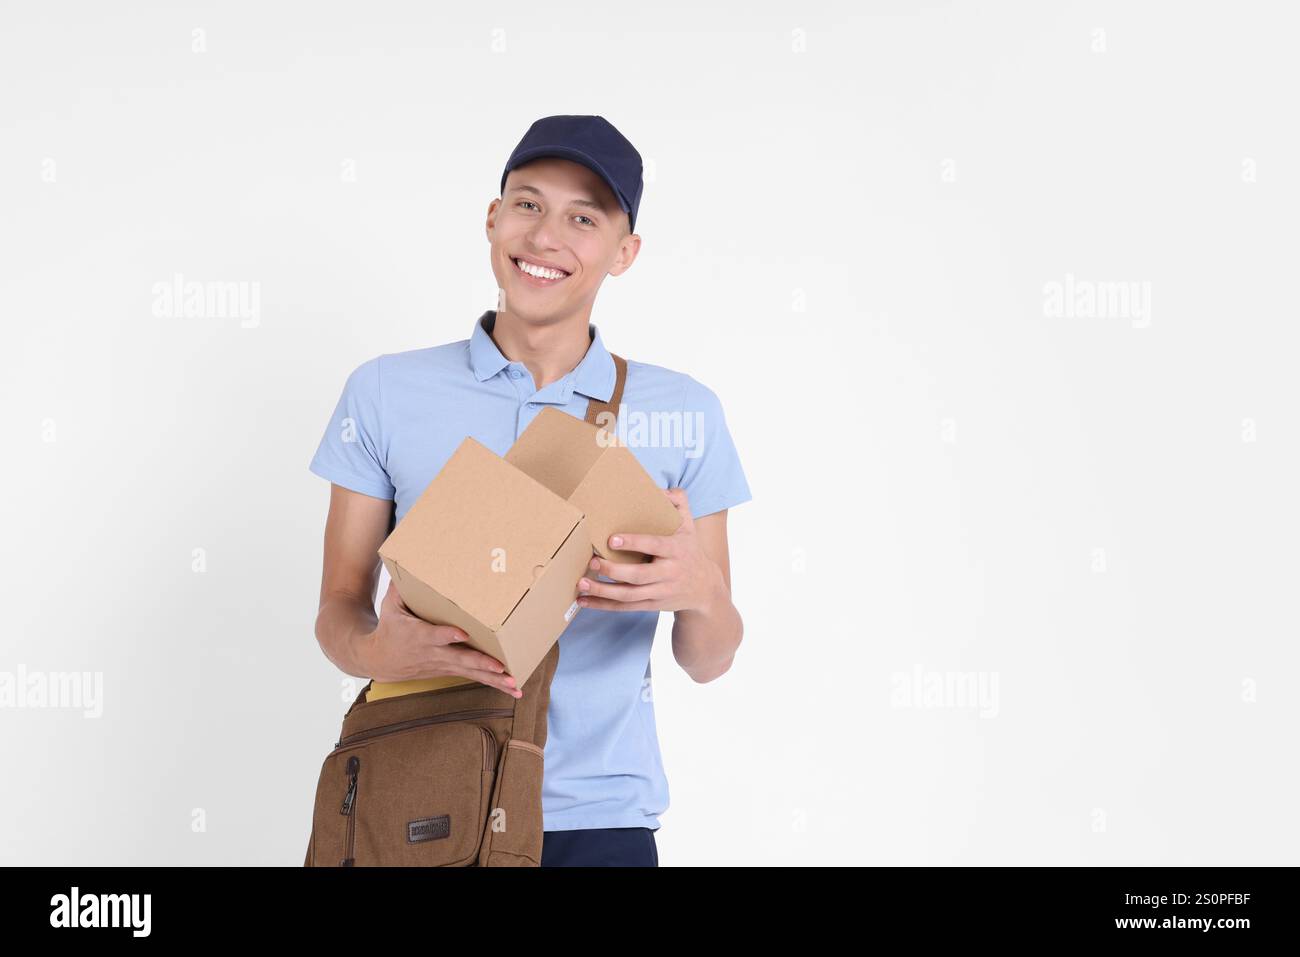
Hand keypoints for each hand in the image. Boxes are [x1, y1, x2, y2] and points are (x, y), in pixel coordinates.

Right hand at [361, 580, 522, 697]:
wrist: (382, 662)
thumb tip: (408, 562)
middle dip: (481, 663)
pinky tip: (514, 689)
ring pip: (472, 673)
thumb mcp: (390, 607)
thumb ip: (400, 588)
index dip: (448, 635)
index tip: (462, 633)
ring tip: (514, 684)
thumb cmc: (391, 628)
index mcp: (420, 635)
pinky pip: (475, 678)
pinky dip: (495, 684)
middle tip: (501, 667)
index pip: (436, 635)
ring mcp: (445, 665)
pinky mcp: (452, 671)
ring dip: (494, 679)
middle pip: (461, 659)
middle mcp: (435, 653)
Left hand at [575, 488, 724, 613]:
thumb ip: (678, 502)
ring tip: (582, 583)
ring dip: (603, 591)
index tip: (612, 540)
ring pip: (629, 595)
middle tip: (592, 562)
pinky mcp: (652, 605)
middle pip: (639, 575)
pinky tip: (584, 601)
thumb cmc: (690, 551)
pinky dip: (604, 606)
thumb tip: (660, 489)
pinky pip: (625, 607)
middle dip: (614, 570)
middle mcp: (669, 573)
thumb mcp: (689, 526)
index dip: (634, 543)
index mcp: (677, 550)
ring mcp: (660, 592)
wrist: (705, 589)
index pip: (655, 546)